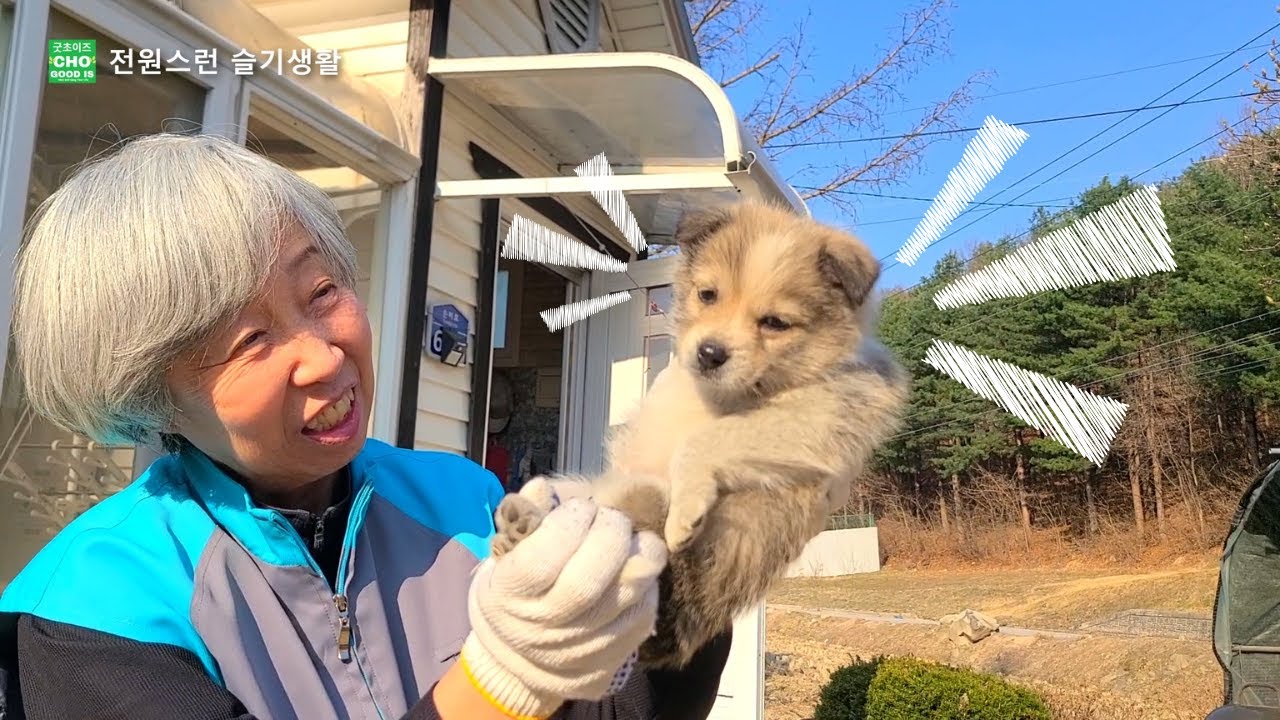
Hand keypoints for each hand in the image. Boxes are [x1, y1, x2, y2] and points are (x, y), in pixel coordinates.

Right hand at [459, 480, 667, 718]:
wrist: (520, 659)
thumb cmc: (515, 591)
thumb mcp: (504, 556)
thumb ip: (524, 518)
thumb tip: (541, 487)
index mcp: (510, 594)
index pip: (541, 560)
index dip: (569, 524)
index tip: (581, 508)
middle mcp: (543, 627)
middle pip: (587, 581)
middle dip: (610, 534)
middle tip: (612, 519)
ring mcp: (580, 648)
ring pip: (625, 596)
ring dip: (640, 554)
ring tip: (632, 539)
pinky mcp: (611, 658)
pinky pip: (643, 613)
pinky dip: (647, 584)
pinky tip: (635, 569)